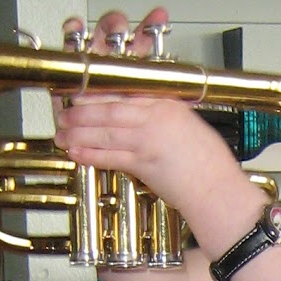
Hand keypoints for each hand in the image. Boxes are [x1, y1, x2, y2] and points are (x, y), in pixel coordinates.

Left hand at [51, 5, 243, 217]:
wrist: (218, 190)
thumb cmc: (210, 164)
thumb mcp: (188, 126)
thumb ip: (162, 117)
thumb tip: (137, 119)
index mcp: (167, 103)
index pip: (124, 90)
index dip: (98, 92)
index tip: (82, 93)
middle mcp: (156, 117)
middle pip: (108, 108)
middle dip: (81, 111)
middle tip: (63, 114)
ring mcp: (148, 139)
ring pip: (104, 130)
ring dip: (79, 132)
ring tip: (63, 134)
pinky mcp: (144, 164)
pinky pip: (110, 156)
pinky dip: (90, 154)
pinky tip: (76, 153)